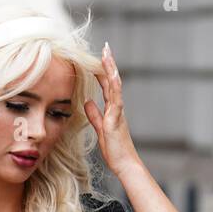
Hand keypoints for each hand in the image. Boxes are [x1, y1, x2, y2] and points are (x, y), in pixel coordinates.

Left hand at [84, 41, 142, 176]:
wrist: (125, 164)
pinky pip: (116, 100)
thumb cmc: (114, 149)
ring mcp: (118, 112)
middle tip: (106, 47)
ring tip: (108, 55)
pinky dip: (114, 88)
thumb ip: (94, 115)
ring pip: (116, 87)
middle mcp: (117, 107)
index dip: (101, 72)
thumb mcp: (100, 128)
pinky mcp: (117, 120)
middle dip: (109, 64)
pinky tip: (111, 76)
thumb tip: (87, 101)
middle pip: (113, 81)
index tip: (96, 58)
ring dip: (112, 70)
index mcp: (112, 109)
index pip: (107, 85)